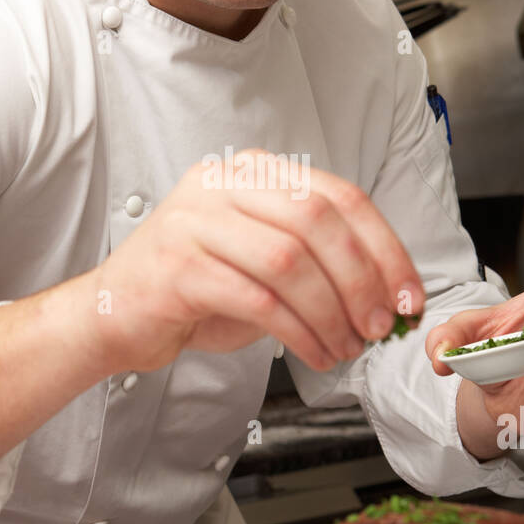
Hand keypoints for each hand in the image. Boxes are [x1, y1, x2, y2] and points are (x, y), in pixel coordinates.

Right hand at [91, 149, 424, 373]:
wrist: (115, 314)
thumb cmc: (195, 289)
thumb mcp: (263, 260)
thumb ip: (318, 261)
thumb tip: (388, 295)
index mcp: (252, 171)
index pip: (338, 196)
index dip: (384, 247)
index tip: (408, 293)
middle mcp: (221, 183)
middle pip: (316, 221)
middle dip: (361, 279)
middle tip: (381, 325)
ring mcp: (194, 220)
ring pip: (289, 261)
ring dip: (332, 312)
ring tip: (347, 346)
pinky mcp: (177, 266)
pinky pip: (258, 299)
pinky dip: (299, 332)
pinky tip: (315, 352)